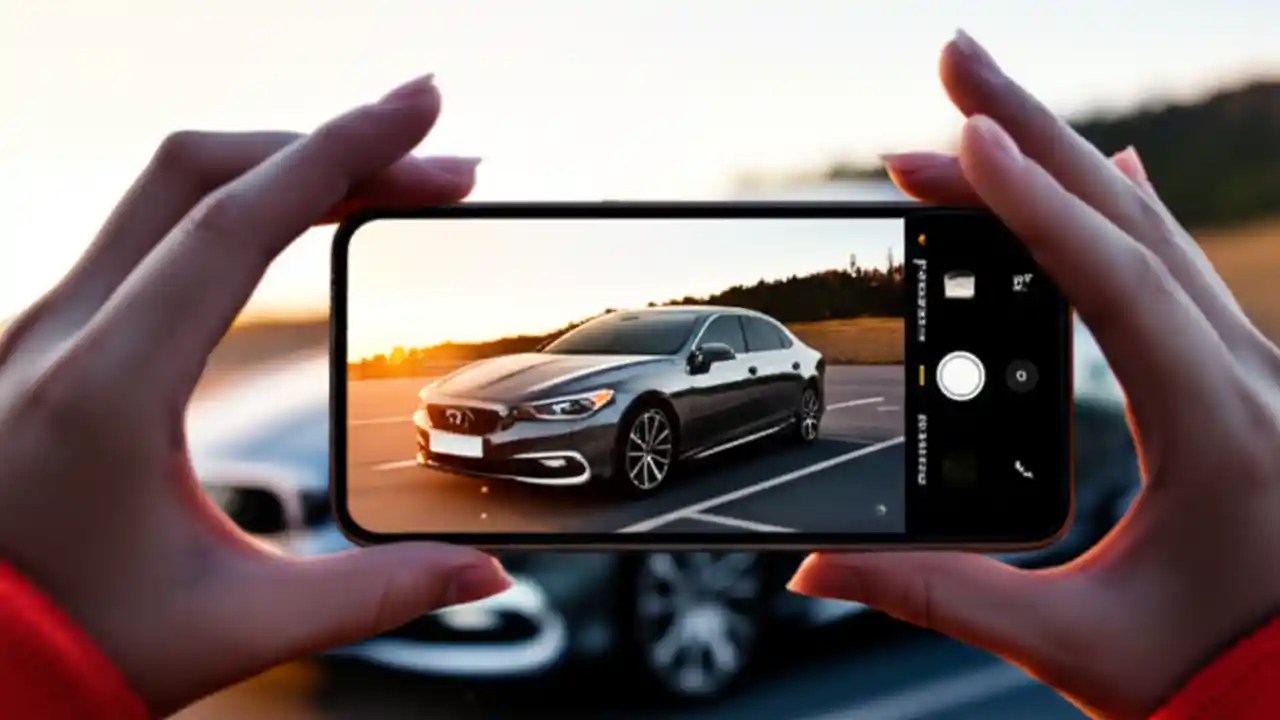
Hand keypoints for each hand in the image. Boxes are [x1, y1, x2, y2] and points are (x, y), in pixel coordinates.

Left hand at [0, 75, 510, 715]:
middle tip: (437, 159)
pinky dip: (240, 200)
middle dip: (330, 145)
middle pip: (199, 172)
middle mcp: (58, 336)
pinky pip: (151, 226)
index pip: (231, 225)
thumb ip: (375, 595)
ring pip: (169, 189)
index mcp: (102, 390)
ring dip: (284, 166)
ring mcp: (45, 326)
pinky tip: (297, 221)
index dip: (339, 153)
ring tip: (388, 182)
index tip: (424, 110)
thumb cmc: (67, 648)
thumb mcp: (236, 626)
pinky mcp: (52, 336)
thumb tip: (484, 575)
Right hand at [789, 31, 1279, 719]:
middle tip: (953, 65)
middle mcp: (1249, 378)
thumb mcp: (1074, 646)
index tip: (958, 141)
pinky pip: (1178, 266)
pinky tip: (1106, 172)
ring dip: (1062, 165)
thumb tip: (818, 567)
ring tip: (984, 112)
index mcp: (1217, 429)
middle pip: (1128, 221)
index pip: (1112, 285)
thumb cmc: (1221, 671)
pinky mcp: (1240, 377)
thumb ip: (940, 598)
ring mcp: (1253, 368)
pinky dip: (1123, 210)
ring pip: (1154, 233)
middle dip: (1030, 137)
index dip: (1030, 208)